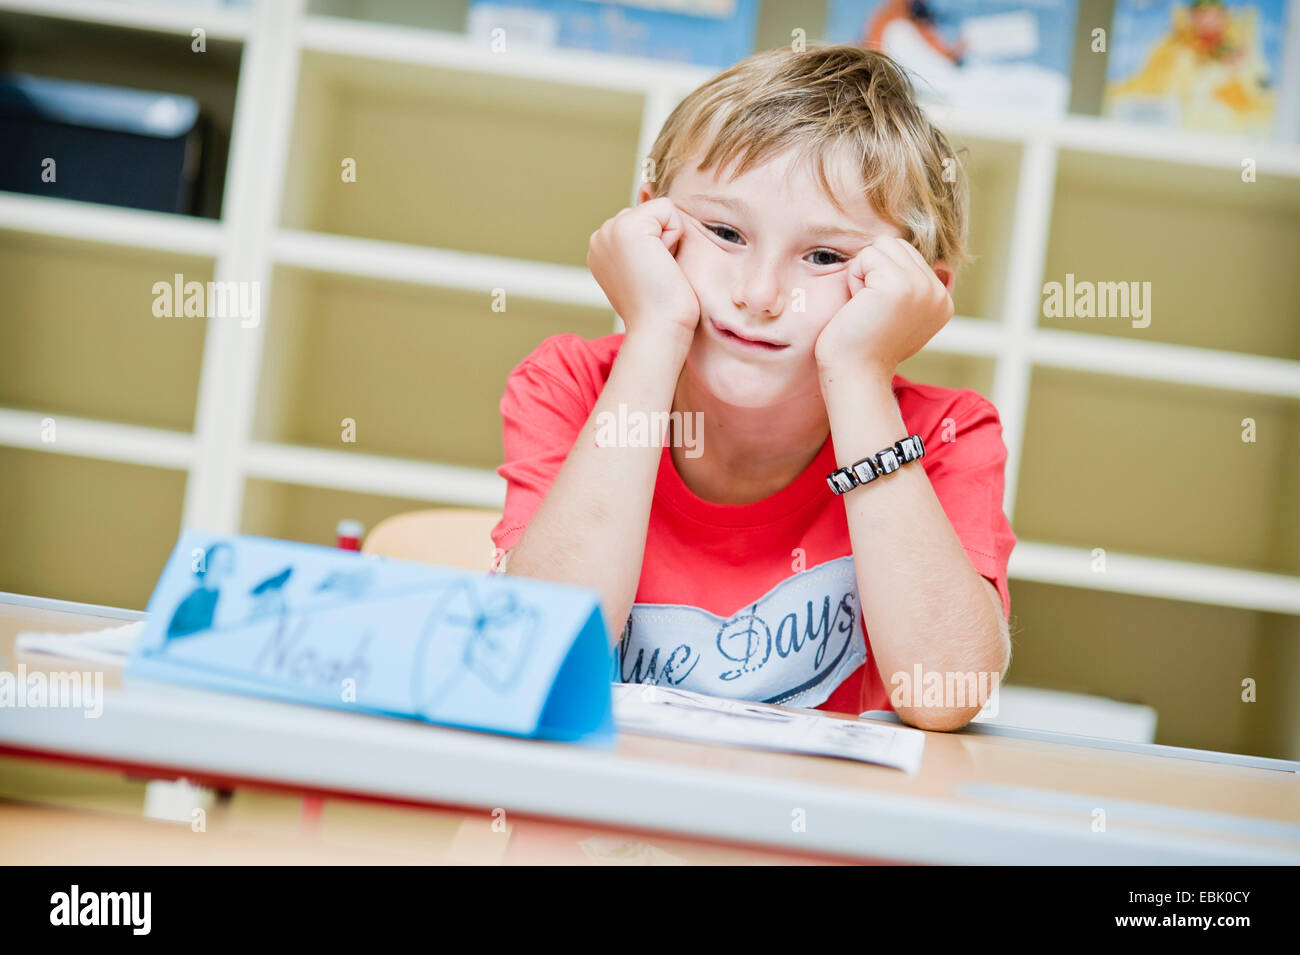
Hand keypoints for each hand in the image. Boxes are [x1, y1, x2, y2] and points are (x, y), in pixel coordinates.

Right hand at [586, 197, 701, 351]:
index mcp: (602, 248)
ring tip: (658, 269)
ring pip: (658, 211)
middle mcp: (600, 237)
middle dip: (662, 240)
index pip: (645, 224)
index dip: (659, 247)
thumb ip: (647, 234)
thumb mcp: (649, 267)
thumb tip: (648, 187)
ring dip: (668, 239)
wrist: (658, 328)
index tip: (650, 277)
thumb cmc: (661, 309)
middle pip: (650, 214)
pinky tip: (662, 261)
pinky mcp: (627, 226)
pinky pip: (667, 208)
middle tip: (655, 275)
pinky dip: (674, 234)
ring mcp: (609, 230)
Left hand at [813, 236, 952, 380]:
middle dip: (872, 271)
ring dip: (863, 273)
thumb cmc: (863, 348)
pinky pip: (867, 255)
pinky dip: (854, 278)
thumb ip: (907, 288)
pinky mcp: (900, 284)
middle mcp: (938, 291)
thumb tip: (904, 256)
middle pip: (895, 245)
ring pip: (882, 246)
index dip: (880, 278)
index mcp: (941, 299)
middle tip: (868, 308)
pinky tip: (859, 306)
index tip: (879, 315)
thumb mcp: (897, 315)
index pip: (906, 255)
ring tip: (865, 306)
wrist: (855, 375)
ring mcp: (922, 286)